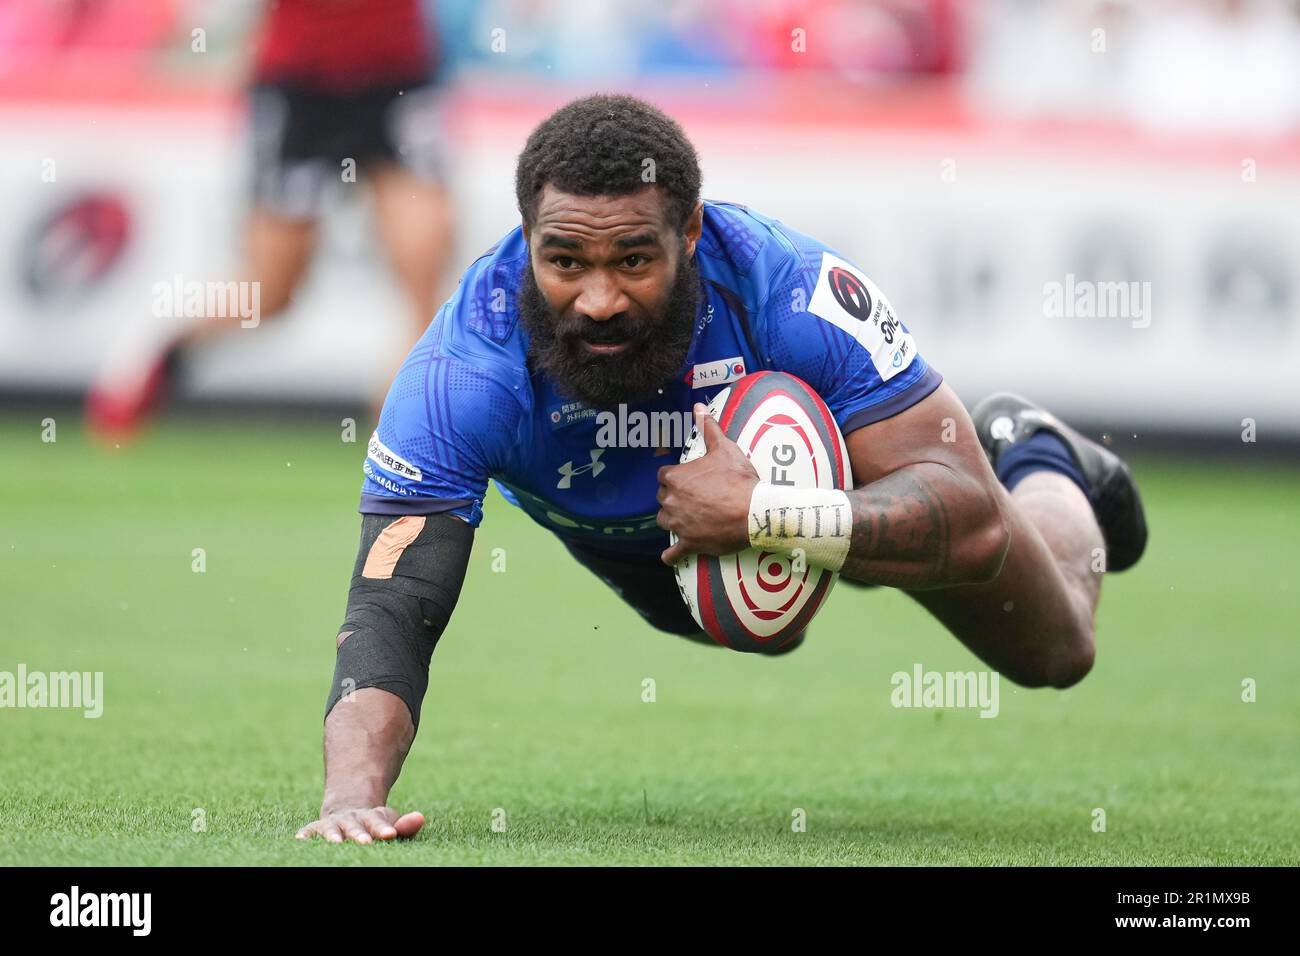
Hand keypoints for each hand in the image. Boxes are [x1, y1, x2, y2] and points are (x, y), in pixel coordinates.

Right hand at [295, 806, 424, 844]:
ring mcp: (333, 824)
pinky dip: (306, 834)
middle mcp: (351, 819)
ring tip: (336, 842)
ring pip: (332, 829)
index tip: (390, 834)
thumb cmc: (374, 825)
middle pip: (354, 826)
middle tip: (365, 842)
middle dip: (359, 834)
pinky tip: (301, 839)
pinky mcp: (316, 829)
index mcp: (371, 818)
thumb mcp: (390, 824)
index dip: (383, 828)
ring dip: (333, 835)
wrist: (348, 811)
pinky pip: (310, 831)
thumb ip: (404, 826)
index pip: (378, 823)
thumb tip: (420, 818)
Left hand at [658, 403, 758, 565]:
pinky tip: (670, 556)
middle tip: (688, 497)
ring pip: (664, 522)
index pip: (663, 476)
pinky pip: (673, 553)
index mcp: (676, 478)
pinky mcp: (689, 543)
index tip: (684, 479)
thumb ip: (709, 428)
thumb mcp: (725, 448)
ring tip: (683, 519)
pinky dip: (671, 555)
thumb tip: (698, 407)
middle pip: (662, 499)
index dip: (673, 476)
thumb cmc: (739, 479)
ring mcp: (679, 524)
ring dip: (671, 520)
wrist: (754, 511)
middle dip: (672, 497)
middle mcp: (671, 501)